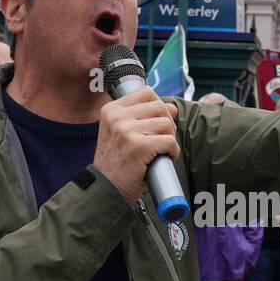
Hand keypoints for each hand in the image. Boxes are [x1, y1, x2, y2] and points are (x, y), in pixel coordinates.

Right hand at [93, 87, 179, 202]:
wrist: (107, 188)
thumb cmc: (116, 162)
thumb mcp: (119, 132)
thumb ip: (141, 117)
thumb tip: (172, 107)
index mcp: (111, 110)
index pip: (146, 93)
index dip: (159, 106)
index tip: (156, 123)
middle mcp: (117, 117)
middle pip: (160, 108)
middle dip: (167, 124)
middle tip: (161, 140)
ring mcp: (127, 131)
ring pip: (167, 124)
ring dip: (170, 139)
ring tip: (160, 151)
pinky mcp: (140, 146)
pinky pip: (170, 141)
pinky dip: (172, 152)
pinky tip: (163, 158)